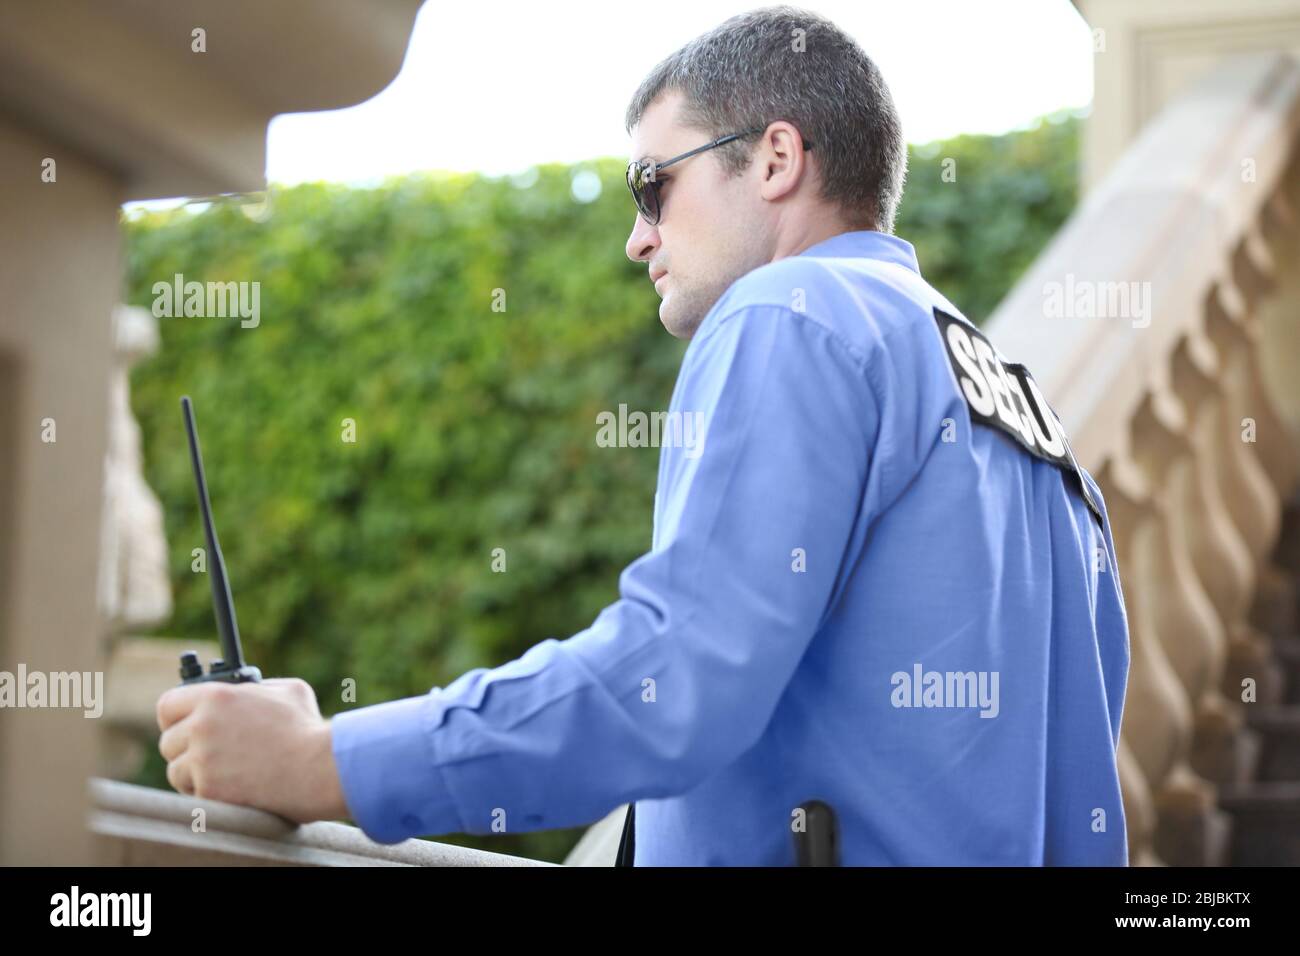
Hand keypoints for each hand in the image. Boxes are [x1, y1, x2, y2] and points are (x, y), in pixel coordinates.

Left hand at [156, 677, 348, 824]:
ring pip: (175, 772)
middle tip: (208, 755)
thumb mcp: (288, 691)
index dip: (175, 718)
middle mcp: (202, 726)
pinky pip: (192, 794)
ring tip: (223, 775)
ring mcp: (203, 760)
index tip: (183, 726)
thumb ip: (258, 689)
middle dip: (185, 750)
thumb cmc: (307, 729)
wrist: (318, 768)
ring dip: (193, 776)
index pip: (167, 706)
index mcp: (216, 697)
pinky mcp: (209, 790)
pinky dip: (208, 795)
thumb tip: (249, 693)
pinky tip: (233, 789)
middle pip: (167, 742)